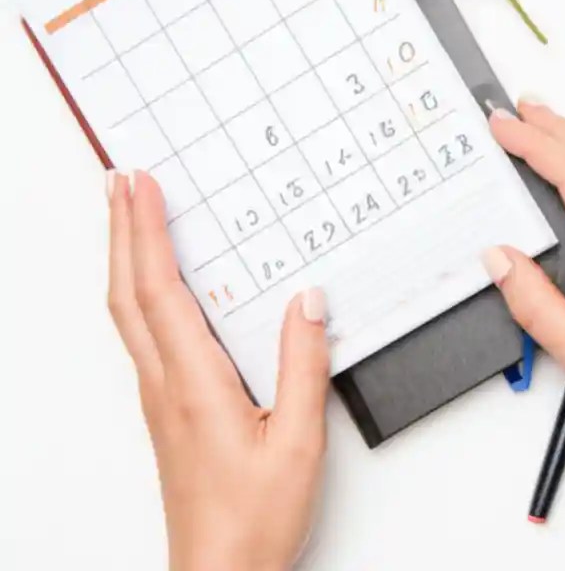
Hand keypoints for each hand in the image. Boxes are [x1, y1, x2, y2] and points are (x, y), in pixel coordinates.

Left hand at [106, 171, 330, 570]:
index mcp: (194, 385)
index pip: (159, 291)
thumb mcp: (299, 442)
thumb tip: (307, 301)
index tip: (141, 185)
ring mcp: (161, 400)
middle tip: (119, 180)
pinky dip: (140, 293)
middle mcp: (165, 386)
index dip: (147, 232)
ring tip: (129, 219)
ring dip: (124, 258)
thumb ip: (303, 367)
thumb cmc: (254, 520)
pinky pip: (143, 337)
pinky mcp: (169, 413)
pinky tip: (158, 290)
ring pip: (128, 314)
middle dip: (121, 230)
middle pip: (127, 293)